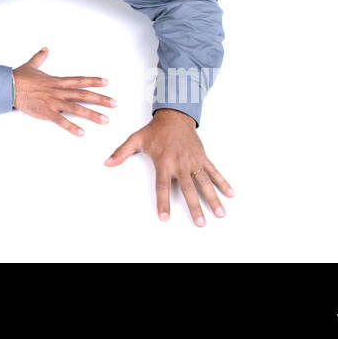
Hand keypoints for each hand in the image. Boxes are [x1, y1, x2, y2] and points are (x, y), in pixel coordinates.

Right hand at [12, 47, 115, 135]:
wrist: (9, 86)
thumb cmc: (19, 78)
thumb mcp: (32, 66)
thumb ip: (40, 58)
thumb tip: (45, 49)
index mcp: (57, 81)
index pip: (79, 80)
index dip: (94, 81)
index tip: (106, 82)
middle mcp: (58, 91)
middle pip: (83, 95)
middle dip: (100, 99)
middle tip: (115, 104)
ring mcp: (53, 102)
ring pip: (76, 108)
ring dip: (92, 114)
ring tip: (105, 120)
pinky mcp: (46, 112)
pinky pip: (61, 121)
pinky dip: (71, 127)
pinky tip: (81, 133)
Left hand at [103, 108, 233, 224]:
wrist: (174, 115)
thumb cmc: (155, 130)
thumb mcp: (136, 139)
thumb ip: (122, 152)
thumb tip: (107, 162)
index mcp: (164, 162)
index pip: (162, 186)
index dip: (163, 202)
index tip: (164, 217)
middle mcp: (180, 164)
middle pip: (188, 189)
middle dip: (194, 207)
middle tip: (200, 223)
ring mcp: (193, 161)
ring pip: (204, 183)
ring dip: (213, 198)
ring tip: (220, 214)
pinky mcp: (202, 157)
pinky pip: (214, 172)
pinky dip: (223, 182)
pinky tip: (231, 194)